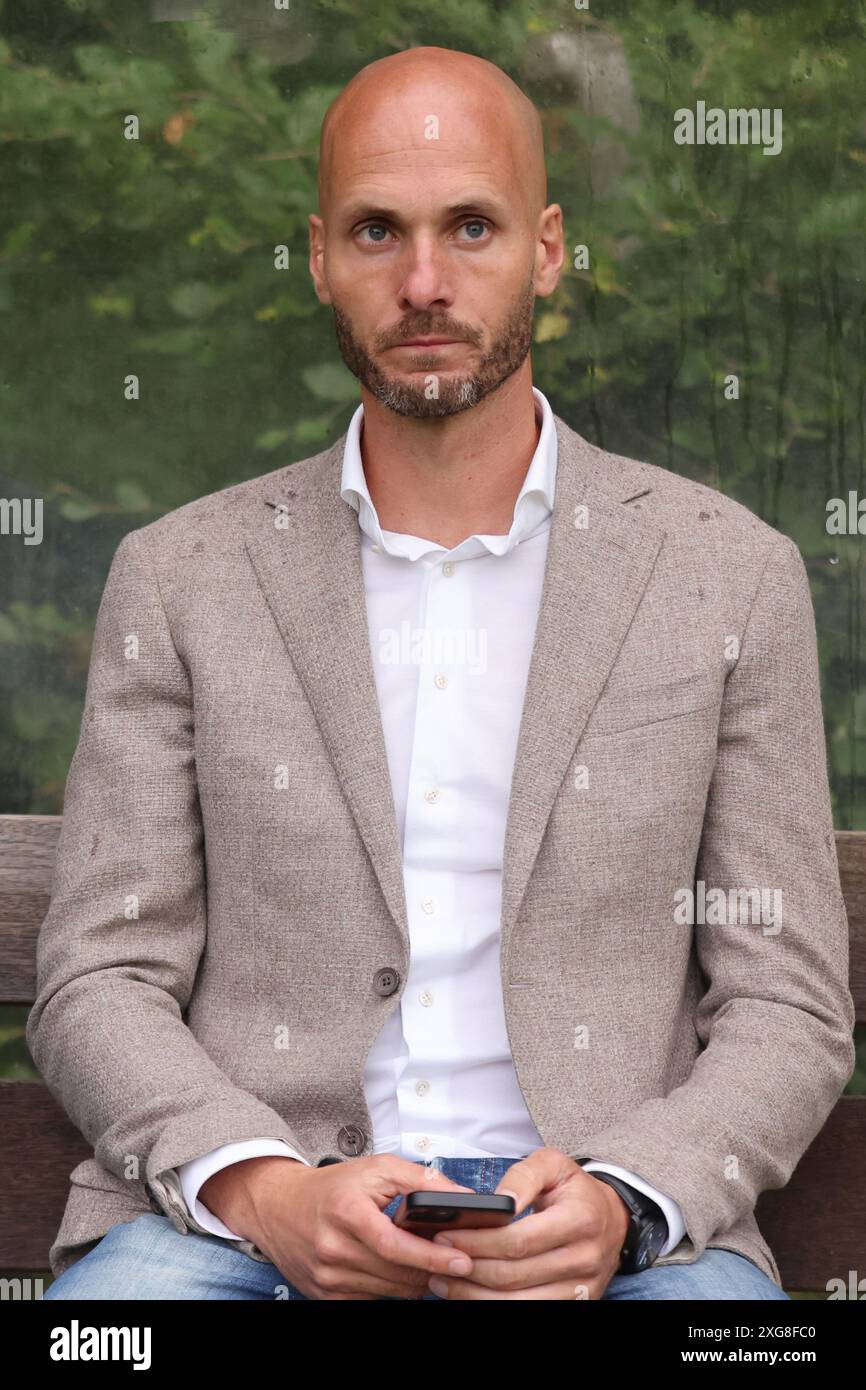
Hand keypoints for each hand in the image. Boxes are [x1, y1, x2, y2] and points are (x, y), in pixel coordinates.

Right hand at [200, 1154, 477, 1299]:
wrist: (279, 1206)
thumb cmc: (333, 1187)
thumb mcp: (377, 1168)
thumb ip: (421, 1180)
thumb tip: (461, 1197)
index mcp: (347, 1212)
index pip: (395, 1244)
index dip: (431, 1255)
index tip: (461, 1259)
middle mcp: (333, 1248)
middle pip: (397, 1273)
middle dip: (430, 1269)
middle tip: (453, 1259)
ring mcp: (328, 1277)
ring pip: (389, 1292)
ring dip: (414, 1281)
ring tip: (426, 1263)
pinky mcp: (325, 1296)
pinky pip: (372, 1301)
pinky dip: (391, 1289)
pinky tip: (397, 1271)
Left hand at [424, 1146, 629, 1299]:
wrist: (612, 1218)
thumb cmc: (575, 1190)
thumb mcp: (553, 1164)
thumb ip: (523, 1177)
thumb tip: (499, 1201)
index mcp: (579, 1219)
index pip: (520, 1240)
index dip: (479, 1242)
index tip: (447, 1236)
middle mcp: (584, 1258)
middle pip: (514, 1275)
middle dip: (469, 1269)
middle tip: (437, 1259)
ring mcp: (582, 1287)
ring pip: (518, 1302)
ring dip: (475, 1296)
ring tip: (444, 1282)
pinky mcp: (576, 1303)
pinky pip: (531, 1312)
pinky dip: (496, 1306)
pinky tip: (471, 1295)